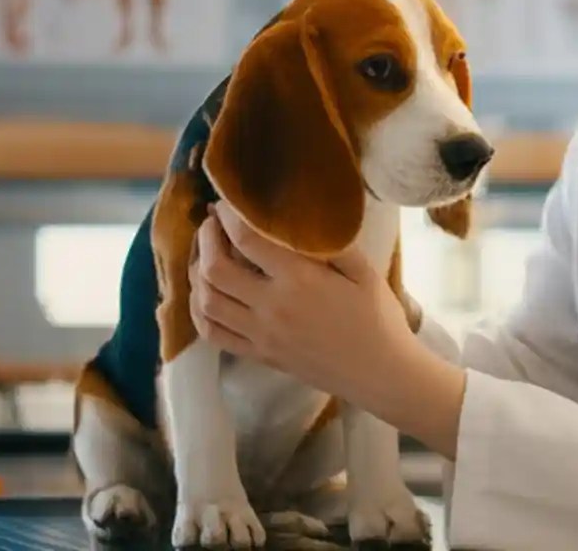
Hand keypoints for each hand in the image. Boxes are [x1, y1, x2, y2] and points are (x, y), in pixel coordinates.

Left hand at [189, 202, 412, 398]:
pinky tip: (205, 296)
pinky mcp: (259, 355)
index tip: (226, 204)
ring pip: (207, 301)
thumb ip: (335, 244)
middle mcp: (272, 306)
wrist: (380, 373)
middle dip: (206, 240)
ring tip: (206, 256)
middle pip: (215, 269)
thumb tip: (306, 219)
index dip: (228, 217)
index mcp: (300, 280)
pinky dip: (199, 311)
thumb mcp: (366, 273)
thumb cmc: (379, 319)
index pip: (246, 240)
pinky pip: (213, 334)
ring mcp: (261, 334)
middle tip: (212, 225)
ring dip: (198, 273)